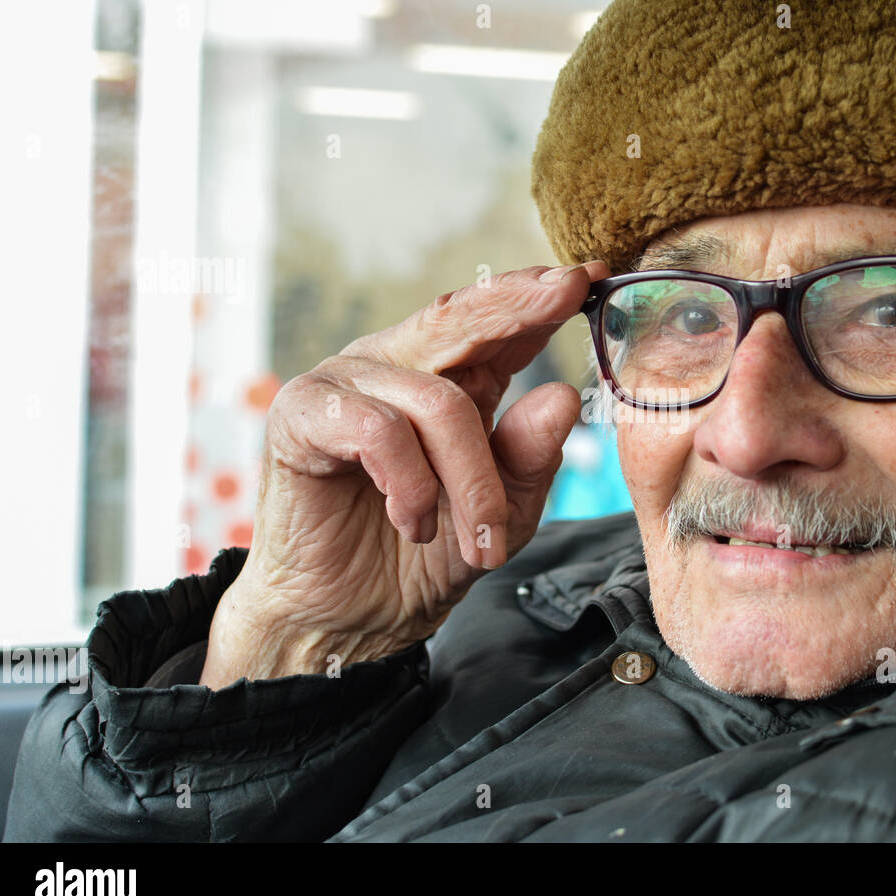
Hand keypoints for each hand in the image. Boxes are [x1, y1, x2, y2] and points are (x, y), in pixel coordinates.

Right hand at [200, 261, 609, 687]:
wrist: (349, 620)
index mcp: (446, 378)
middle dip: (519, 307)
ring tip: (479, 542)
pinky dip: (411, 483)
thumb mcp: (503, 513)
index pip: (496, 322)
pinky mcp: (302, 415)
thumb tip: (562, 396)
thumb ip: (529, 456)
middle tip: (567, 292)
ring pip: (436, 402)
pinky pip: (377, 428)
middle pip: (461, 318)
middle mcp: (395, 365)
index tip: (593, 275)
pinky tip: (416, 522)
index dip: (541, 296)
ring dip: (471, 484)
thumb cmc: (425, 559)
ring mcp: (345, 384)